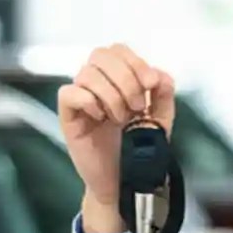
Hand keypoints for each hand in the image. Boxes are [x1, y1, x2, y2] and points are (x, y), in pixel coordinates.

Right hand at [58, 44, 176, 209]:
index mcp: (117, 80)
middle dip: (125, 78)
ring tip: (121, 117)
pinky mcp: (68, 116)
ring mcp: (81, 99)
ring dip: (111, 94)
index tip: (151, 85)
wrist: (125, 182)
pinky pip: (69, 93)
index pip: (118, 50)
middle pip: (101, 55)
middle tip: (137, 106)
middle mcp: (96, 84)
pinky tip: (100, 118)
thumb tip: (160, 75)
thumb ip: (163, 96)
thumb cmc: (138, 150)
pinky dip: (89, 101)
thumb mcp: (159, 121)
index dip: (136, 62)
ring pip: (87, 73)